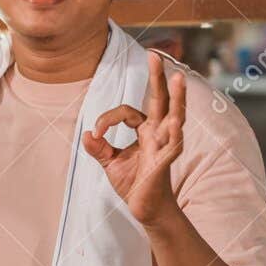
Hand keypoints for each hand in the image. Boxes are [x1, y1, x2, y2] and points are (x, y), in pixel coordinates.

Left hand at [81, 53, 186, 228]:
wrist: (146, 210)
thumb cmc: (135, 184)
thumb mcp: (111, 163)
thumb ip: (99, 148)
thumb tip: (86, 134)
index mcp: (146, 130)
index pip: (127, 112)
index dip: (107, 118)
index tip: (96, 133)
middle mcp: (158, 134)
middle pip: (160, 101)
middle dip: (158, 78)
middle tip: (155, 55)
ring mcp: (164, 146)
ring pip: (174, 118)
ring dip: (177, 99)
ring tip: (178, 78)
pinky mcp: (165, 163)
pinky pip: (171, 146)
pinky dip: (173, 134)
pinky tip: (174, 121)